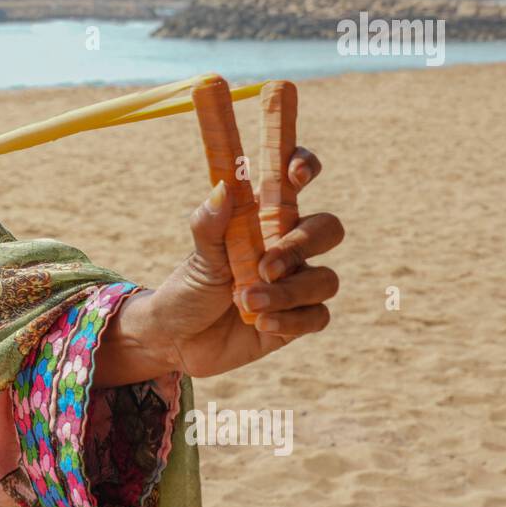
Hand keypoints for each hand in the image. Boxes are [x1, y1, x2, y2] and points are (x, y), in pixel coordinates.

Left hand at [115, 147, 342, 379]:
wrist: (178, 341)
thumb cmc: (190, 290)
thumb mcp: (198, 257)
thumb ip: (210, 224)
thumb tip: (223, 188)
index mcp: (264, 221)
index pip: (294, 182)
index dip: (304, 166)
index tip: (296, 173)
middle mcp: (287, 248)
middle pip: (327, 229)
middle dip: (303, 245)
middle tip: (265, 266)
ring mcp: (296, 284)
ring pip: (325, 280)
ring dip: (287, 292)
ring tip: (247, 302)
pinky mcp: (298, 321)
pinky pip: (317, 316)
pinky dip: (290, 320)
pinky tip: (260, 322)